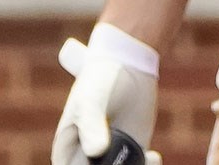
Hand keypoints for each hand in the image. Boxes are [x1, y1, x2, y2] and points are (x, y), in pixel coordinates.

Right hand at [52, 26, 162, 164]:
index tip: (103, 162)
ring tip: (144, 158)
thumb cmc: (100, 79)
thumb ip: (91, 124)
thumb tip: (96, 151)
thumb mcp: (91, 99)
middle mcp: (86, 157)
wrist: (128, 63)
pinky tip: (153, 155)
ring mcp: (111, 155)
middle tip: (130, 163)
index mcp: (66, 150)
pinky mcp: (132, 150)